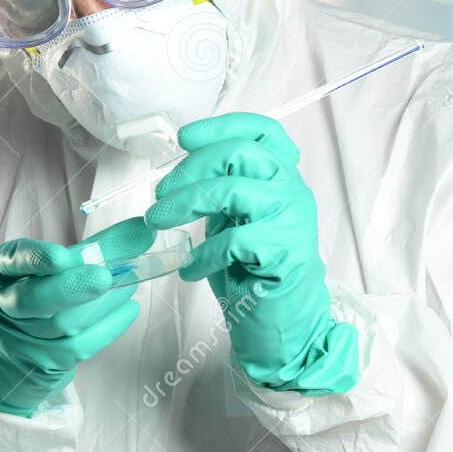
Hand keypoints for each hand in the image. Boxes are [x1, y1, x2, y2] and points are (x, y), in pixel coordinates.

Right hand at [0, 218, 154, 414]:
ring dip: (103, 303)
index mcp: (1, 271)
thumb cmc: (37, 291)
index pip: (13, 261)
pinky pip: (80, 346)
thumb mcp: (49, 264)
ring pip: (63, 324)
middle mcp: (7, 305)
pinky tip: (129, 309)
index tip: (62, 256)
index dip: (35, 258)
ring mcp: (26, 337)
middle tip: (105, 276)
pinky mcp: (47, 360)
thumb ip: (94, 247)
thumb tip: (144, 230)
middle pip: (33, 299)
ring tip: (129, 283)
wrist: (4, 351)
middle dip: (71, 287)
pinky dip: (109, 326)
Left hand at [144, 112, 357, 393]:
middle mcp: (292, 191)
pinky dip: (203, 253)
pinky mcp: (287, 253)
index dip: (222, 126)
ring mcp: (293, 220)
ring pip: (233, 190)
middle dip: (190, 168)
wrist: (282, 325)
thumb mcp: (231, 221)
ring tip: (158, 222)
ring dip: (185, 203)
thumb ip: (218, 192)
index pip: (263, 132)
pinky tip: (190, 269)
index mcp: (281, 178)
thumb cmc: (253, 273)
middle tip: (160, 193)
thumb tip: (178, 172)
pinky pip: (235, 240)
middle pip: (240, 153)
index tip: (184, 138)